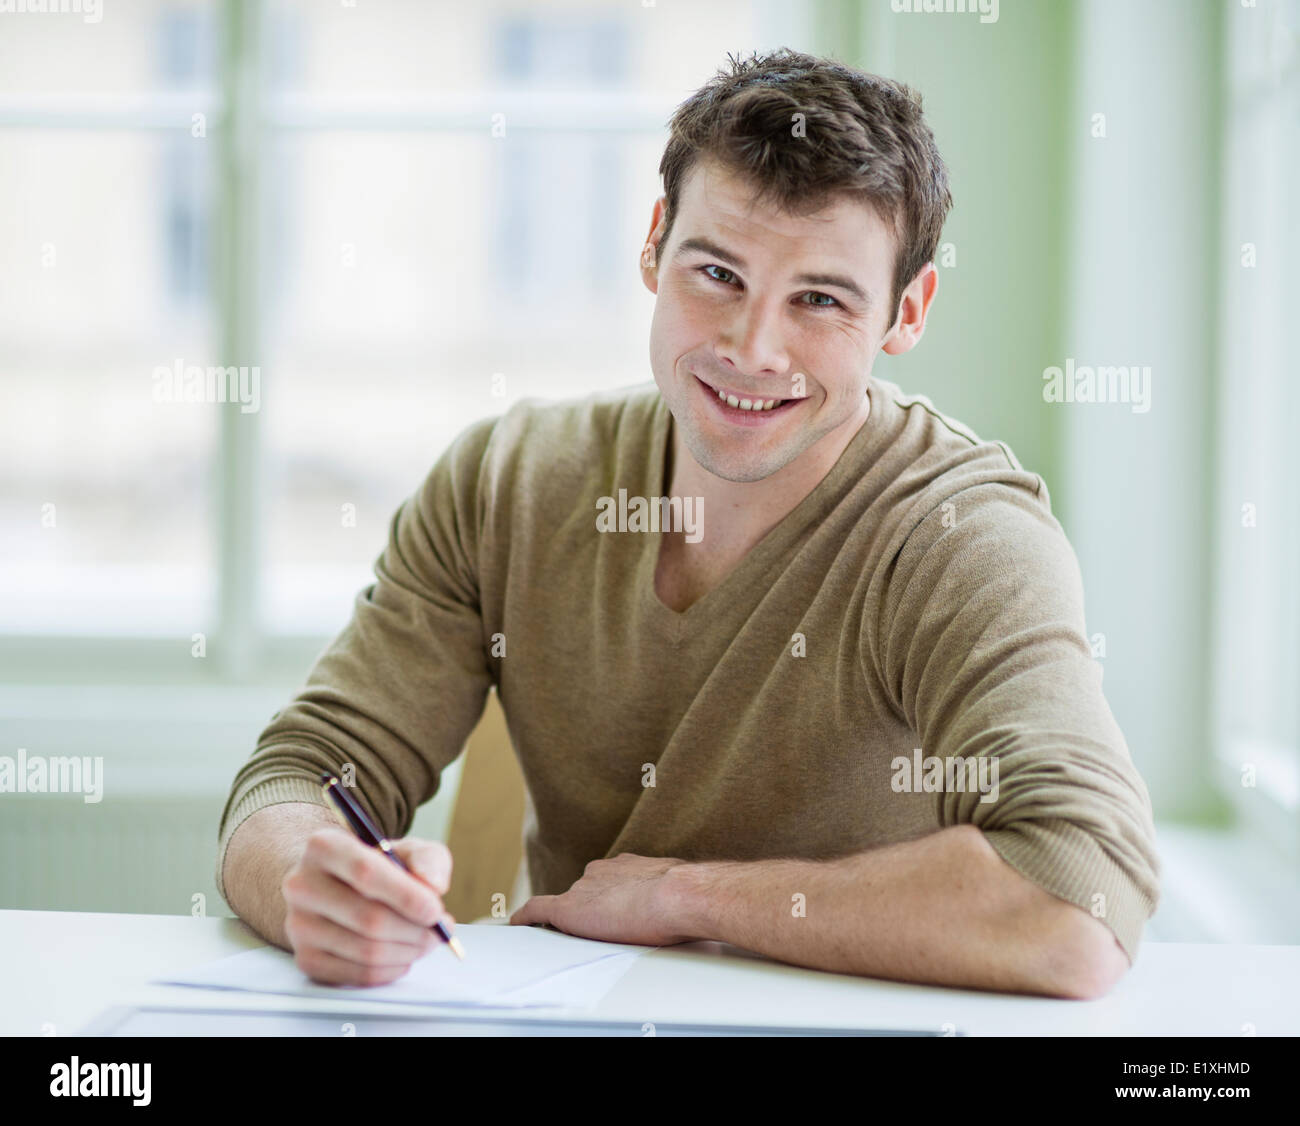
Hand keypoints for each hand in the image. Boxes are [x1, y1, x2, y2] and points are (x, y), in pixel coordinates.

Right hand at [280, 829, 455, 985]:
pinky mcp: (306, 958)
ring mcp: (299, 925)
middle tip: (439, 929)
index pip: (364, 872)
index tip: (435, 910)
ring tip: (425, 939)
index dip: (406, 895)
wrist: (338, 886)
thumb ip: (427, 859)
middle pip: (368, 918)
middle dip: (415, 929)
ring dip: (409, 950)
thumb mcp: (406, 850)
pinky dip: (392, 969)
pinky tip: (403, 954)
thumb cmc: (378, 866)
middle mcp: (302, 885)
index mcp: (324, 846)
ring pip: (366, 950)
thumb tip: (434, 886)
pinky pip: (358, 975)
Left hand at [510, 853, 694, 945]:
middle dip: (593, 911)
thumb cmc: (683, 896)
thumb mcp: (673, 890)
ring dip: (575, 921)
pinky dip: (525, 916)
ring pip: (569, 907)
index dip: (608, 900)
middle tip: (609, 931)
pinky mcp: (567, 909)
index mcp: (625, 866)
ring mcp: (582, 888)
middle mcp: (599, 871)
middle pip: (586, 894)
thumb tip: (677, 907)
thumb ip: (663, 894)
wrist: (677, 896)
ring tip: (591, 938)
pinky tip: (516, 924)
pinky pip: (537, 910)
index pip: (607, 884)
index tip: (613, 911)